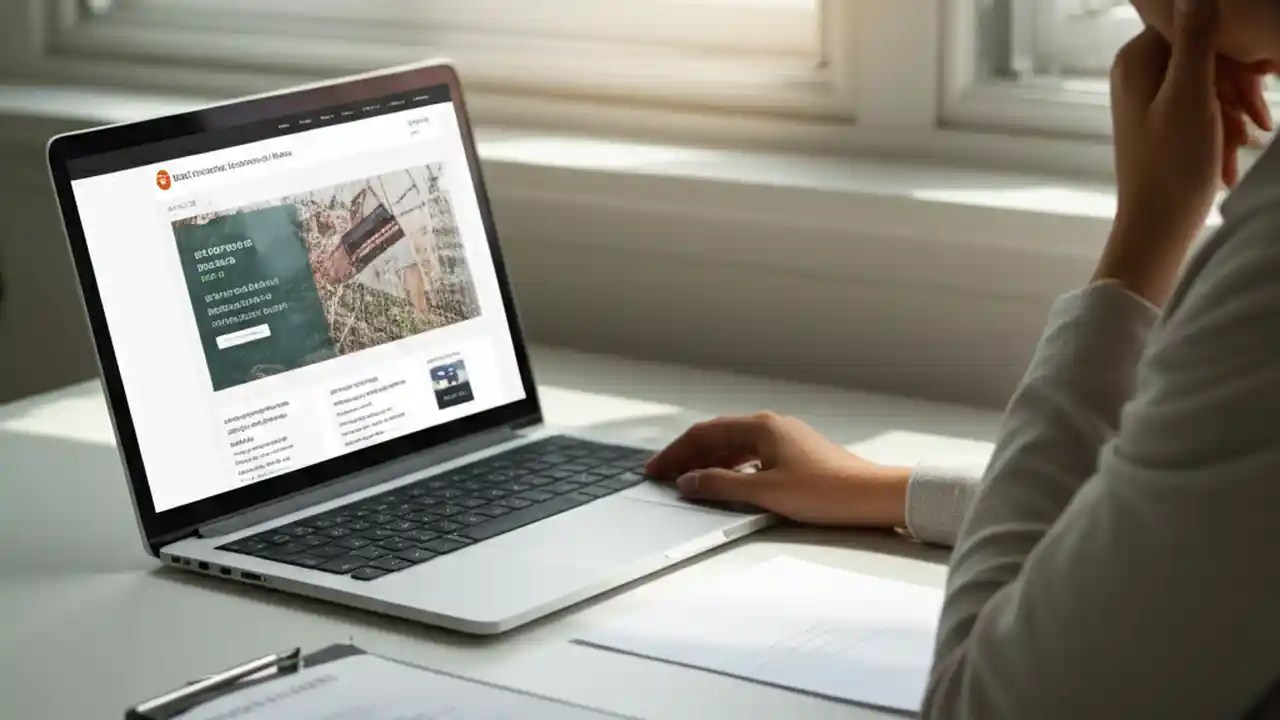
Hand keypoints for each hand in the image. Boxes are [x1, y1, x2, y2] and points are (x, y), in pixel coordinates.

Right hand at [644, 412, 911, 527]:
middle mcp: (771, 426)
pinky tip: (725, 485)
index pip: (705, 433)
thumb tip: (687, 481)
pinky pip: (752, 457)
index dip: (675, 452)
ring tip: (688, 483)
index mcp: (761, 426)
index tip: (654, 470)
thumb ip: (721, 485)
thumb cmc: (824, 491)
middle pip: (718, 437)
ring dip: (709, 463)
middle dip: (688, 457)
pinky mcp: (796, 456)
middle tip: (663, 477)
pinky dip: (731, 469)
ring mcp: (785, 439)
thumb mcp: (765, 491)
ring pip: (735, 447)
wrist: (873, 496)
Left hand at [1098, 1, 1271, 305]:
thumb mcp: (1191, 96)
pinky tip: (1231, 160)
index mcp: (1136, 59)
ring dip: (1234, 114)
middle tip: (1259, 124)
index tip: (1264, 77)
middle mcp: (1135, 73)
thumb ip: (1196, 40)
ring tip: (1245, 145)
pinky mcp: (1161, 122)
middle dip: (1238, 90)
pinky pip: (1203, 110)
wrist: (1156, 228)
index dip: (1235, 52)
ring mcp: (1147, 98)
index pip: (1199, 26)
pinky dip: (1221, 132)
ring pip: (1211, 85)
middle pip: (1207, 57)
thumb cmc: (1171, 166)